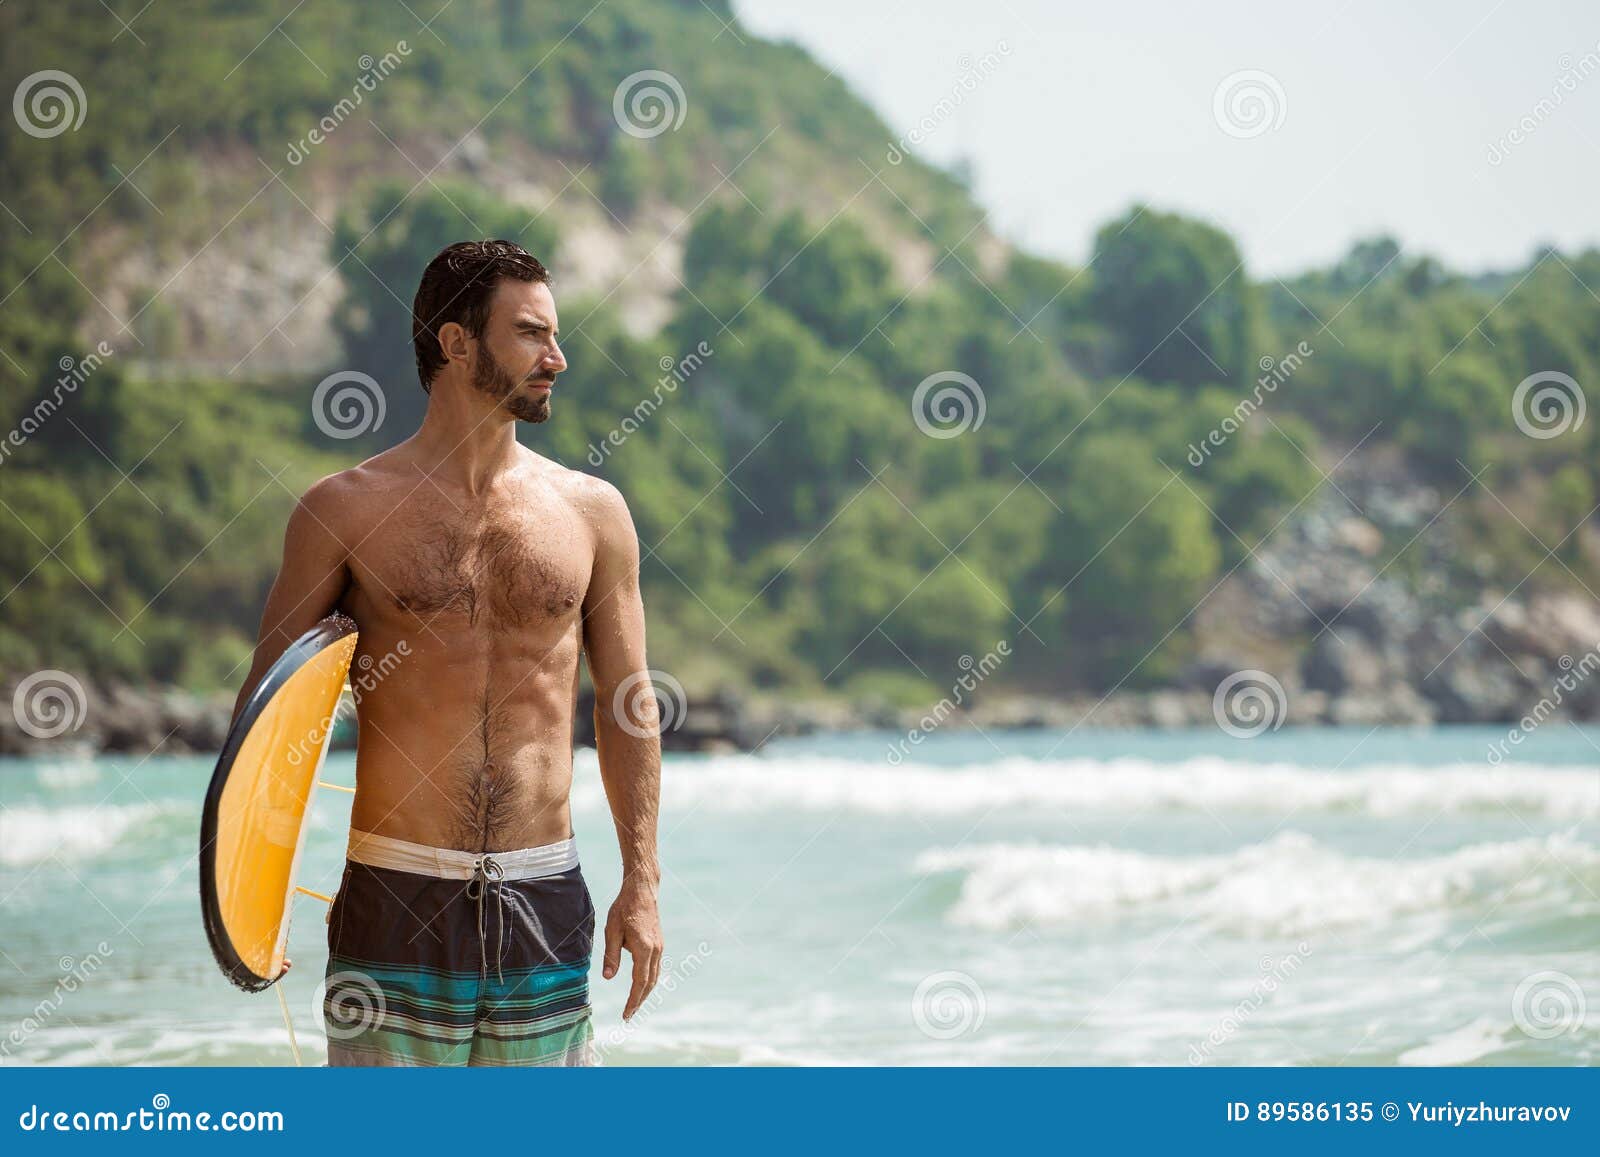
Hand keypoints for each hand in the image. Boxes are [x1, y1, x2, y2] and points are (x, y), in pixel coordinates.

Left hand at [602, 879, 661, 1019]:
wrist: (642, 890)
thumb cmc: (624, 908)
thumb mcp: (612, 930)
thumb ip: (611, 955)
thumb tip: (607, 978)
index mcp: (644, 948)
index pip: (639, 982)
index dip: (633, 1000)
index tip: (626, 1014)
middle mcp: (656, 950)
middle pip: (650, 983)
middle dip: (639, 1001)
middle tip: (628, 1015)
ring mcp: (660, 946)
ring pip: (654, 976)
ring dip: (645, 992)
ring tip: (634, 1004)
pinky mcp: (659, 943)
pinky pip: (655, 967)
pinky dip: (648, 980)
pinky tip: (640, 985)